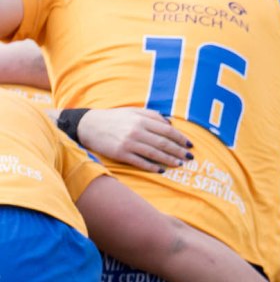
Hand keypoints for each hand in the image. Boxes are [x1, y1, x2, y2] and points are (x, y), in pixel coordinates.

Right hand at [77, 109, 191, 172]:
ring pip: (154, 153)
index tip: (190, 145)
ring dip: (169, 160)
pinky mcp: (120, 154)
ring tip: (179, 164)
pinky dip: (152, 167)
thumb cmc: (114, 118)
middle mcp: (136, 131)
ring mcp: (128, 143)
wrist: (88, 125)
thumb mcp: (132, 111)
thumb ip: (152, 115)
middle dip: (179, 151)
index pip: (167, 130)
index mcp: (140, 119)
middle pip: (163, 143)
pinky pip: (140, 162)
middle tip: (190, 157)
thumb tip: (171, 124)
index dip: (181, 138)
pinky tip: (161, 170)